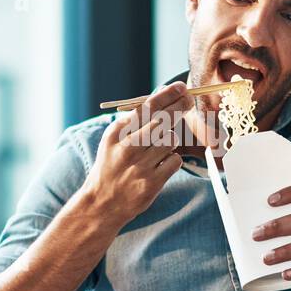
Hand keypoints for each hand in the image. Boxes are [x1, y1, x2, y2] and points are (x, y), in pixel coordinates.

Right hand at [80, 82, 192, 227]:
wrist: (102, 202)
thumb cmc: (112, 165)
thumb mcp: (113, 139)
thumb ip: (134, 120)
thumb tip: (162, 98)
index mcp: (117, 133)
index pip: (146, 108)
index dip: (167, 95)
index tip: (181, 88)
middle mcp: (128, 148)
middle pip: (163, 120)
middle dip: (179, 107)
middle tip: (188, 101)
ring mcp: (140, 166)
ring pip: (171, 140)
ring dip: (171, 140)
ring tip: (159, 146)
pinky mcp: (152, 183)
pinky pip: (175, 161)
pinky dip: (172, 159)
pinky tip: (160, 164)